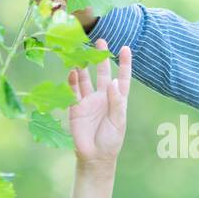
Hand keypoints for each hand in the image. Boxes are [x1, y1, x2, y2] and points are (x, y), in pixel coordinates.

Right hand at [68, 39, 131, 165]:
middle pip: (102, 72)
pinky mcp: (75, 107)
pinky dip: (72, 81)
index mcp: (117, 99)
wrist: (94, 156)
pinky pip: (73, 91)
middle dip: (101, 58)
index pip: (123, 78)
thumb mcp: (118, 121)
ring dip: (83, 66)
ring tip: (81, 52)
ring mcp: (88, 101)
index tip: (126, 48)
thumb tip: (115, 82)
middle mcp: (103, 97)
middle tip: (99, 41)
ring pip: (85, 79)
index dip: (124, 63)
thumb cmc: (111, 140)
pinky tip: (72, 71)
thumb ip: (116, 102)